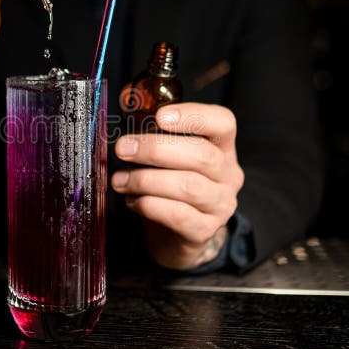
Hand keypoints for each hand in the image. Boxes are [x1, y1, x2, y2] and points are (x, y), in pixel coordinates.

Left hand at [111, 103, 244, 269]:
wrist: (175, 235)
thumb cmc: (168, 186)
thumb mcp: (167, 157)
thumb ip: (153, 134)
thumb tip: (126, 113)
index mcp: (222, 147)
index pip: (223, 122)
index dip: (194, 116)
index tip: (159, 116)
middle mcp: (228, 174)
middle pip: (201, 155)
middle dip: (156, 149)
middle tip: (123, 149)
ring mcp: (220, 204)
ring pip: (187, 186)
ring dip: (146, 180)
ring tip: (120, 179)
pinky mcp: (204, 230)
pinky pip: (177, 214)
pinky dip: (148, 204)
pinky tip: (132, 200)